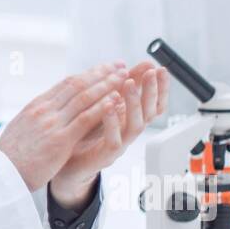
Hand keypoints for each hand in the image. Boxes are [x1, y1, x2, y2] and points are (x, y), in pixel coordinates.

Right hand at [0, 64, 129, 194]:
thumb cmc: (11, 155)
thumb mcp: (22, 127)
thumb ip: (37, 116)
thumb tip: (45, 110)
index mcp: (36, 106)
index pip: (66, 83)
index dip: (88, 74)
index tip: (103, 68)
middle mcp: (45, 109)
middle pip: (77, 84)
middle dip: (101, 73)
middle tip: (119, 65)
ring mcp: (52, 123)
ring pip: (84, 97)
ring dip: (106, 85)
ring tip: (123, 77)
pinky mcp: (60, 140)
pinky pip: (85, 119)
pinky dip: (102, 107)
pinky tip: (116, 100)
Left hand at [50, 62, 168, 209]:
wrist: (68, 163)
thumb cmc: (87, 132)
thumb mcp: (107, 104)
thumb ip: (122, 87)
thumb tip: (139, 64)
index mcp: (131, 118)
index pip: (153, 102)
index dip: (160, 87)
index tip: (161, 69)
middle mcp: (129, 131)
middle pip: (150, 112)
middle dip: (151, 91)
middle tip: (152, 73)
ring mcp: (120, 144)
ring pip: (136, 125)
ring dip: (134, 103)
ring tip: (129, 83)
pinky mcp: (105, 155)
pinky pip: (114, 139)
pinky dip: (112, 121)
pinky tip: (109, 105)